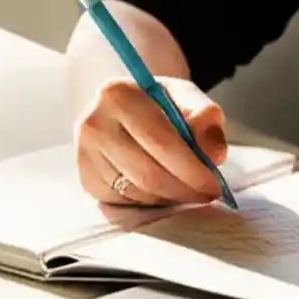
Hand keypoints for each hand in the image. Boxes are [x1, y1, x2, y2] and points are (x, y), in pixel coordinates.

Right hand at [75, 76, 227, 204]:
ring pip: (136, 192)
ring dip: (168, 198)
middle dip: (183, 190)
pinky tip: (163, 190)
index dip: (191, 169)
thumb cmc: (158, 104)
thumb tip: (213, 153)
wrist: (124, 109)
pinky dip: (149, 203)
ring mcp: (84, 153)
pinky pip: (123, 203)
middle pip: (147, 174)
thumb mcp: (185, 97)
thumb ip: (205, 117)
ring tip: (188, 190)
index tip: (214, 186)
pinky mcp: (85, 178)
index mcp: (119, 95)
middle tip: (207, 195)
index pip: (160, 142)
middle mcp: (94, 123)